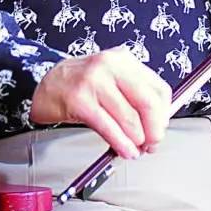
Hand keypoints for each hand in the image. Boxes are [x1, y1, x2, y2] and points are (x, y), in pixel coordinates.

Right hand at [29, 46, 171, 158]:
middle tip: (152, 143)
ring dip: (137, 140)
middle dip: (154, 130)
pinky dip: (120, 143)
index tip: (161, 129)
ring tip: (137, 150)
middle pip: (147, 102)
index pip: (158, 88)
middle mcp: (111, 66)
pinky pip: (107, 127)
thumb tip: (158, 124)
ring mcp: (94, 81)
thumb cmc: (82, 84)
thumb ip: (135, 96)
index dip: (164, 114)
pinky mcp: (79, 100)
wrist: (46, 84)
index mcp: (124, 60)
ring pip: (128, 118)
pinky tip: (124, 151)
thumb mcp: (112, 80)